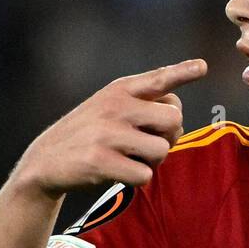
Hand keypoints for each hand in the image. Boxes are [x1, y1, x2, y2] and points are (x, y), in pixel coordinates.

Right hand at [16, 59, 207, 198]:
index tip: (202, 67)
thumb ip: (143, 102)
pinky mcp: (100, 161)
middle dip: (169, 136)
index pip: (158, 79)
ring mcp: (106, 133)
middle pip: (174, 119)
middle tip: (148, 143)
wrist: (46, 160)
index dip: (182, 73)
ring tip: (129, 158)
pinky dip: (137, 180)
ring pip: (162, 150)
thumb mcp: (109, 106)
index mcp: (119, 90)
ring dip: (152, 161)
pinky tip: (117, 172)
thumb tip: (180, 112)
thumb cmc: (90, 134)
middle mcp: (114, 106)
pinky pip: (145, 175)